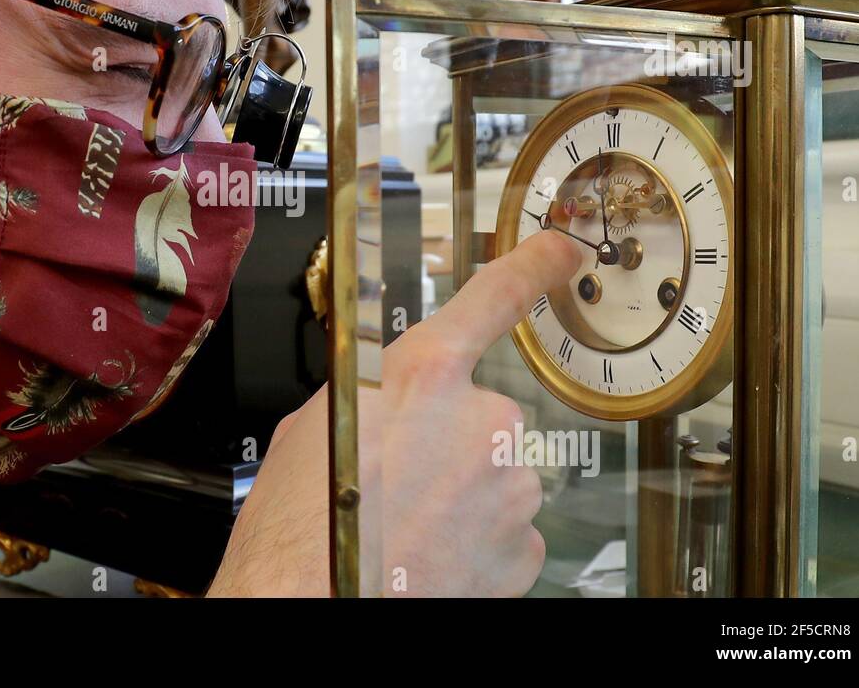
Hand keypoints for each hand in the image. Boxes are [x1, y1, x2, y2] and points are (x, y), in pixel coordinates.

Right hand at [207, 230, 582, 596]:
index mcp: (424, 377)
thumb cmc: (300, 532)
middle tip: (391, 478)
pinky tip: (426, 552)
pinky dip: (471, 539)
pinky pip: (502, 527)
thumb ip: (367, 393)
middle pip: (477, 411)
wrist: (313, 608)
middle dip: (442, 440)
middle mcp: (482, 422)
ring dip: (454, 493)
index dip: (530, 265)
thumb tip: (383, 398)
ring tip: (399, 524)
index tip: (558, 250)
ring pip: (490, 474)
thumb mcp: (311, 429)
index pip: (493, 298)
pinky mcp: (524, 546)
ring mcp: (510, 487)